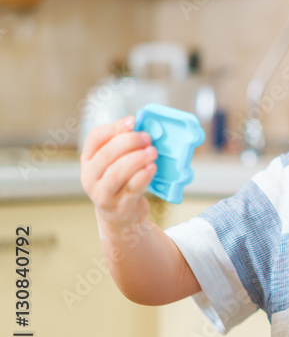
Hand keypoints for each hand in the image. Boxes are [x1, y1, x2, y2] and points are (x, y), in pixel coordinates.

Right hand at [80, 116, 157, 234]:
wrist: (119, 216)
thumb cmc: (120, 182)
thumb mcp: (115, 163)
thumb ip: (123, 145)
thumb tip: (139, 125)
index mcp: (88, 160)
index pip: (95, 137)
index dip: (115, 127)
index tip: (133, 121)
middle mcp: (90, 176)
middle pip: (107, 154)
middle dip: (129, 142)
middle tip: (148, 137)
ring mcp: (103, 194)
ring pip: (117, 172)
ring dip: (137, 159)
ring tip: (152, 152)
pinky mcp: (119, 206)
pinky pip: (131, 189)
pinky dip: (143, 176)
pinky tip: (152, 168)